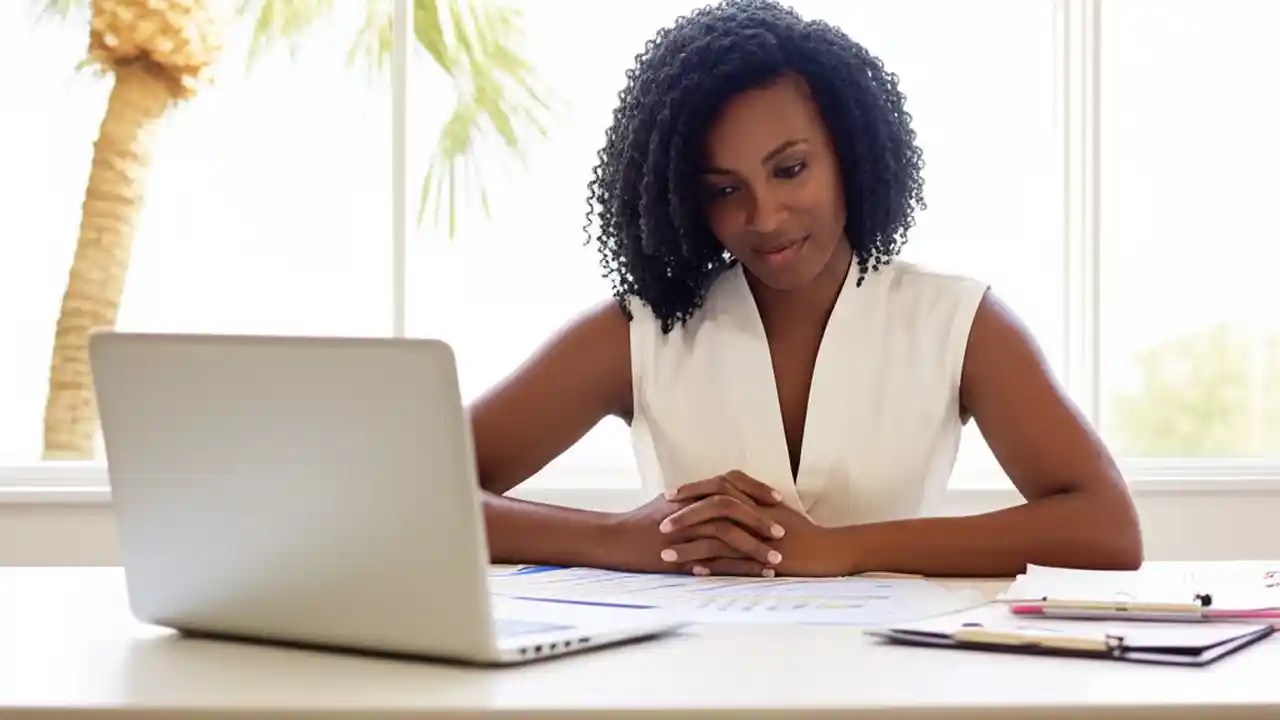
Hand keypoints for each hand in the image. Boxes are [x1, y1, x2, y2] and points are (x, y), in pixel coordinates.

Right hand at [607, 471, 786, 575]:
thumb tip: (715, 498)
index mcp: (690, 494)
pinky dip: (740, 566)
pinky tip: (758, 573)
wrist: (614, 539)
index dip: (755, 489)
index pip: (729, 483)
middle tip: (782, 531)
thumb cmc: (639, 522)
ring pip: (728, 533)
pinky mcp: (681, 553)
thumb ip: (694, 500)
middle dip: (760, 519)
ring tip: (776, 557)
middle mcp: (690, 508)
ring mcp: (685, 531)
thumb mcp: (668, 504)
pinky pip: (717, 559)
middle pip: (733, 507)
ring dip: (755, 545)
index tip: (776, 498)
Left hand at [660, 497, 849, 576]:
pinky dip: (710, 564)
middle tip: (660, 521)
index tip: (671, 494)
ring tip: (664, 552)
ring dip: (688, 543)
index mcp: (755, 499)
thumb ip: (752, 506)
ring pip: (716, 533)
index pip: (719, 486)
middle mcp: (754, 512)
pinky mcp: (762, 556)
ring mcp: (758, 534)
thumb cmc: (805, 533)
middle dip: (683, 512)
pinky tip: (692, 571)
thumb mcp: (776, 514)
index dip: (693, 489)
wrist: (829, 550)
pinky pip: (731, 559)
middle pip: (712, 503)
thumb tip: (729, 503)